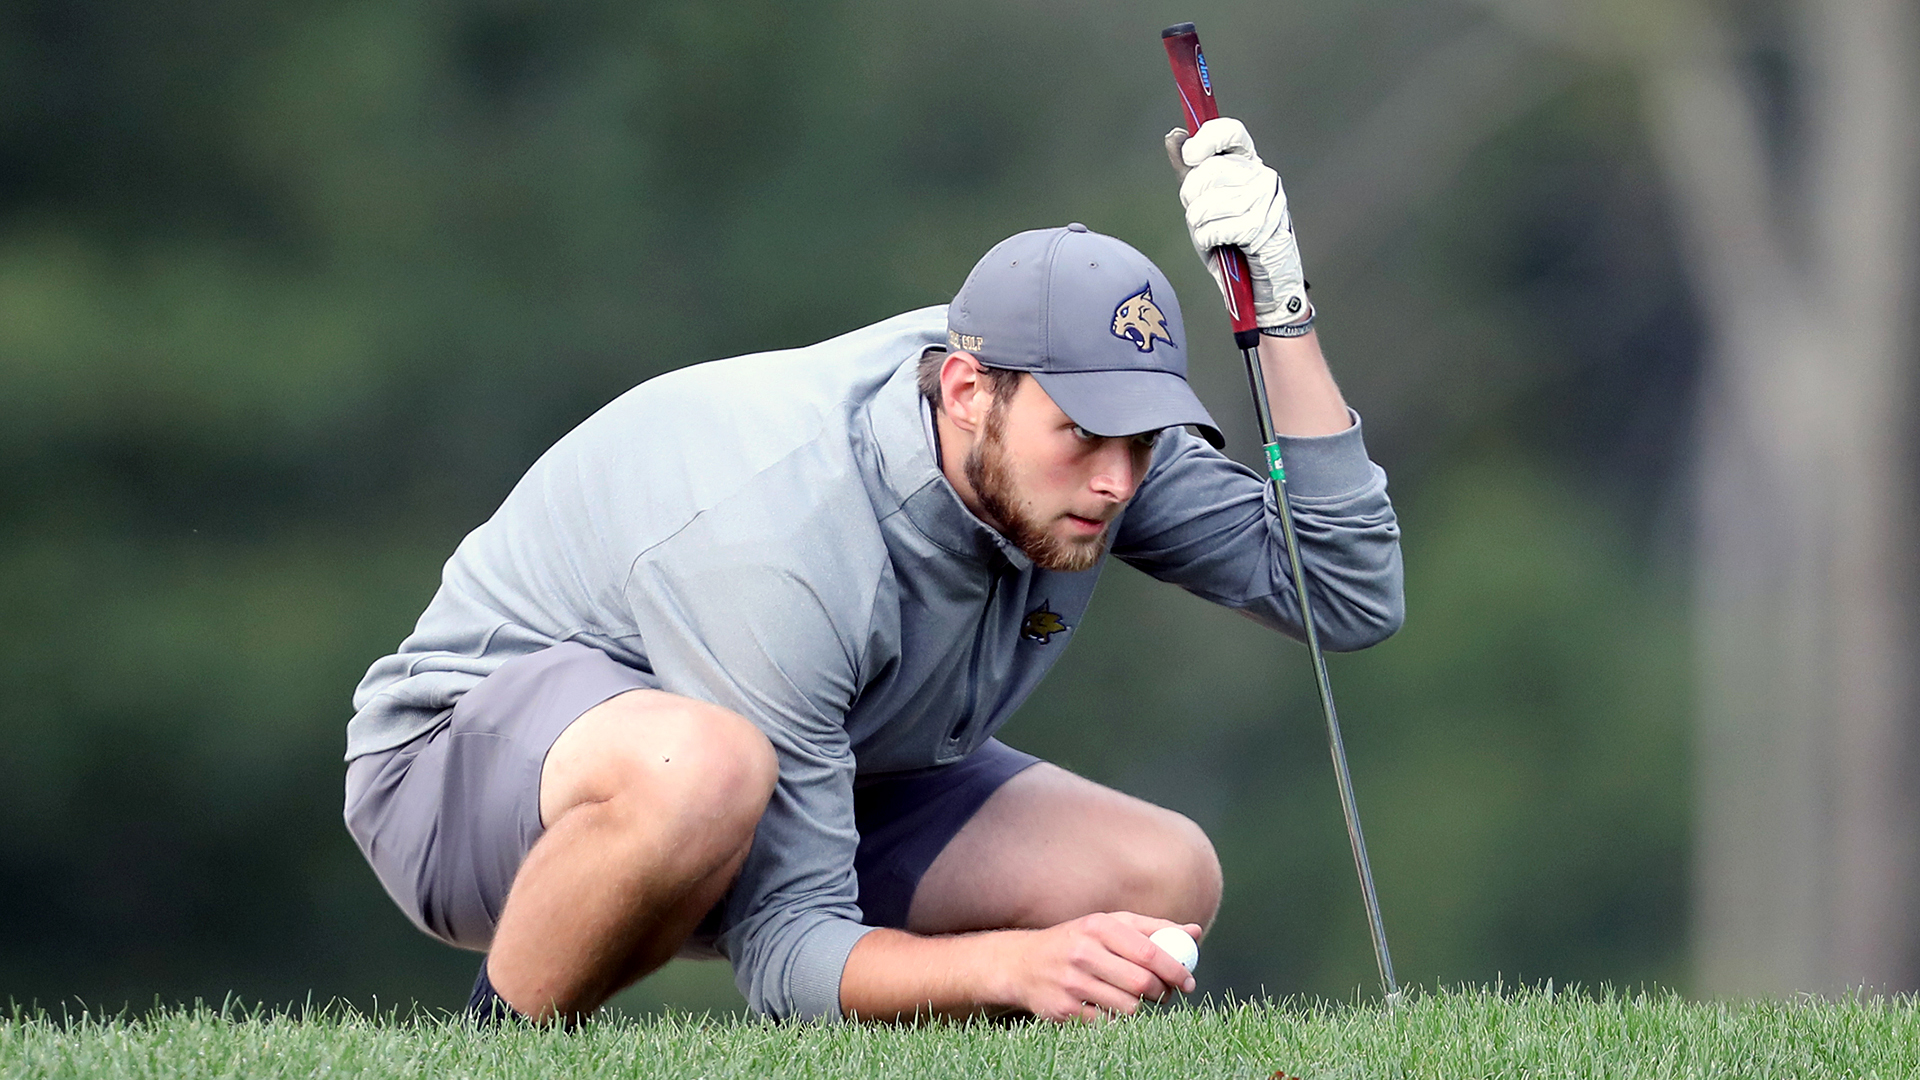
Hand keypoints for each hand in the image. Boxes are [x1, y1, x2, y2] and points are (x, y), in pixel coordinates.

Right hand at [994, 912, 1201, 1022]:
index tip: (1188, 981)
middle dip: (1161, 993)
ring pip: (1128, 1007)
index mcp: (1099, 926)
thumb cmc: (1077, 941)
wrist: (1022, 964)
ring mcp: (1072, 984)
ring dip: (1139, 1007)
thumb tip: (1193, 932)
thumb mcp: (1108, 925)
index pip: (1150, 951)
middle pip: (1142, 983)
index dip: (1175, 969)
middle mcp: (1084, 953)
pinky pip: (1108, 1023)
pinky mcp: (1065, 1010)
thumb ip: (1151, 929)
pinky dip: (1115, 1018)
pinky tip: (1108, 1006)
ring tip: (1133, 998)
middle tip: (1164, 994)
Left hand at [1165, 117, 1309, 329]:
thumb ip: (1190, 170)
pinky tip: (1218, 246)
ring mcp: (1266, 200)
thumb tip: (1174, 136)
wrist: (1261, 283)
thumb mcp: (1205, 201)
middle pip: (1207, 173)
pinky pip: (1214, 229)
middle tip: (1202, 215)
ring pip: (1205, 205)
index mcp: (1249, 162)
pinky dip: (1207, 242)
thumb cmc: (1231, 240)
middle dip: (1191, 199)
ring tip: (1213, 234)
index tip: (1190, 156)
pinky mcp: (1262, 227)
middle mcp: (1262, 175)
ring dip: (1199, 226)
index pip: (1230, 132)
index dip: (1205, 140)